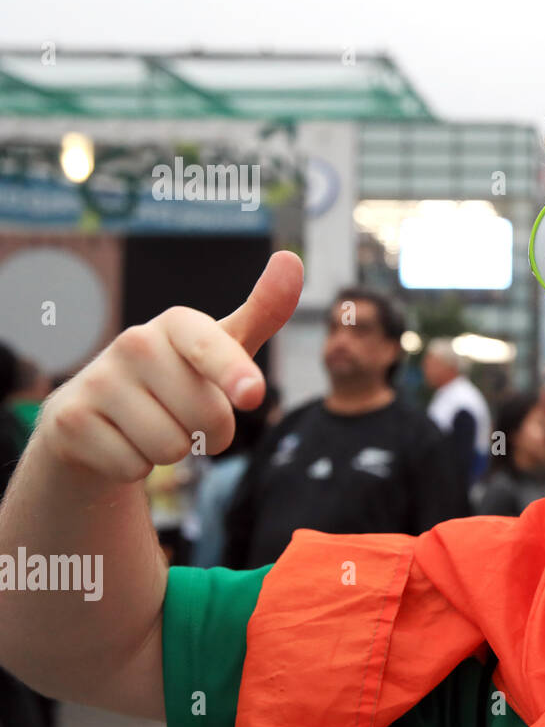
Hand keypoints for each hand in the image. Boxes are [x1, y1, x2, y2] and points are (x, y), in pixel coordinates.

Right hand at [36, 251, 302, 482]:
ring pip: (170, 447)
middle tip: (190, 418)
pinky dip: (135, 466)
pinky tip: (123, 441)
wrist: (99, 413)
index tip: (252, 394)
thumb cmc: (179, 377)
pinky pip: (133, 467)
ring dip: (172, 450)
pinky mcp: (70, 421)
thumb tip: (291, 259)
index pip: (209, 348)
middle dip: (211, 432)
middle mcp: (133, 343)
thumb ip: (263, 311)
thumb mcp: (223, 347)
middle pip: (207, 416)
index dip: (233, 373)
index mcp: (176, 323)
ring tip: (153, 426)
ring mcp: (97, 380)